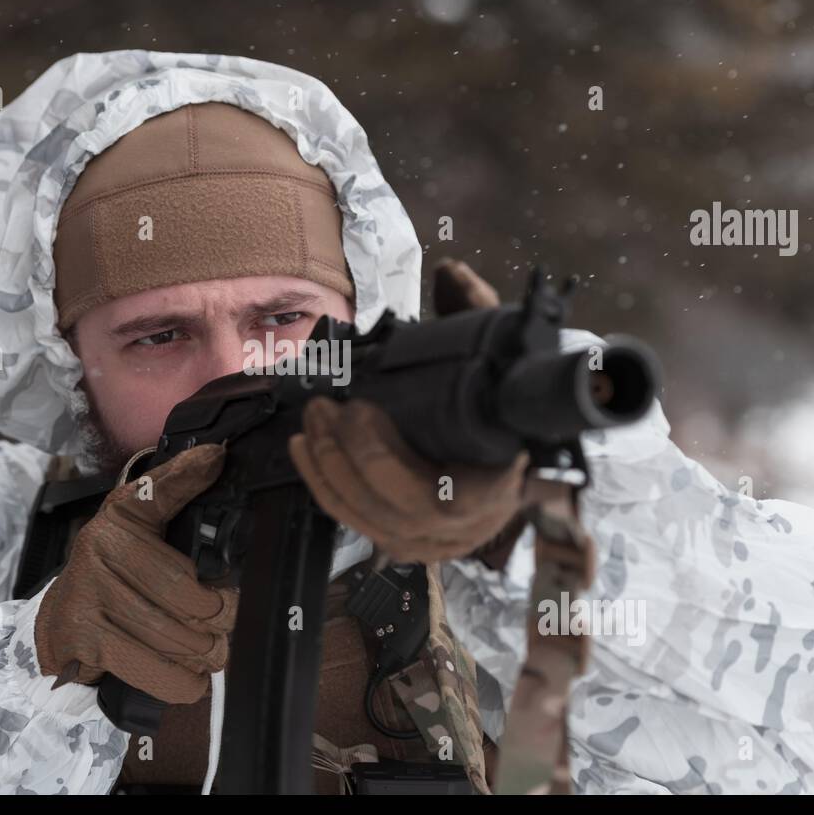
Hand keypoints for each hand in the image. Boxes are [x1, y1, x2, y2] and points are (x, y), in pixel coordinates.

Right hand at [35, 444, 237, 704]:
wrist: (58, 617)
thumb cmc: (114, 564)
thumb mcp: (140, 516)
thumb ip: (177, 486)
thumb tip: (217, 455)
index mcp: (121, 518)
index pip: (185, 566)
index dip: (220, 590)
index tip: (230, 598)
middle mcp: (99, 552)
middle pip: (188, 604)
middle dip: (220, 626)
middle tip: (227, 631)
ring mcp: (88, 599)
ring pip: (175, 640)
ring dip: (204, 656)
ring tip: (213, 654)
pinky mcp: (83, 640)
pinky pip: (152, 672)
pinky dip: (181, 682)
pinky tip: (192, 678)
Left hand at [288, 258, 527, 563]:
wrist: (509, 458)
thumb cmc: (500, 407)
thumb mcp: (498, 356)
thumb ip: (478, 314)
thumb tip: (451, 273)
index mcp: (498, 485)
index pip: (455, 492)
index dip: (404, 460)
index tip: (367, 409)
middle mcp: (466, 525)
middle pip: (401, 502)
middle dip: (356, 452)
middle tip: (331, 406)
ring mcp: (430, 541)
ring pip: (370, 515)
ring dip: (331, 465)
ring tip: (314, 418)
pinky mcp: (399, 541)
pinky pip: (353, 520)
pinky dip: (323, 484)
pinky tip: (304, 448)